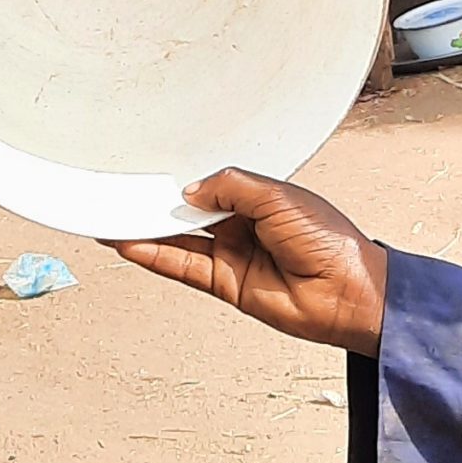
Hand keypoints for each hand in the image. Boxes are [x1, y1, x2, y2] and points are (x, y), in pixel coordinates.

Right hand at [108, 169, 387, 355]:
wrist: (349, 292)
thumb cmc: (330, 241)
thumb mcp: (279, 196)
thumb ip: (232, 187)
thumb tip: (192, 190)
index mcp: (260, 198)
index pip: (212, 184)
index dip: (186, 178)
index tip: (154, 170)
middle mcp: (243, 225)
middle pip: (190, 212)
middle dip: (159, 203)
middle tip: (124, 192)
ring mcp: (232, 255)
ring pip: (180, 240)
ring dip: (147, 230)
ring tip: (112, 219)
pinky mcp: (226, 283)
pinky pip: (183, 267)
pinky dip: (156, 256)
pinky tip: (131, 245)